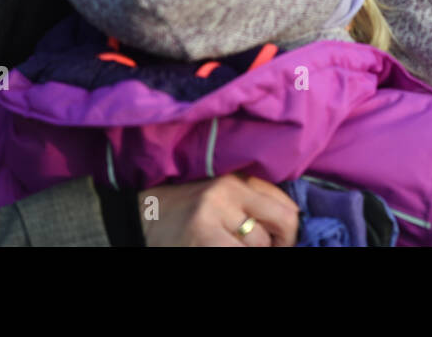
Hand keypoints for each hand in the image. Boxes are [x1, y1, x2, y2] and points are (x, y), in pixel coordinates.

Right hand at [137, 174, 298, 246]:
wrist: (140, 212)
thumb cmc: (187, 207)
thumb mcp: (222, 195)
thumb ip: (252, 203)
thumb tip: (291, 226)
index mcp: (237, 178)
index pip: (286, 206)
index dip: (290, 232)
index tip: (282, 243)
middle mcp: (229, 189)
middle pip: (283, 221)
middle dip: (281, 244)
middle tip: (269, 249)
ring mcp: (214, 212)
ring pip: (260, 244)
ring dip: (252, 251)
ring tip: (229, 245)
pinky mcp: (203, 234)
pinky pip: (237, 252)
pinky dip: (236, 254)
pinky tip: (220, 247)